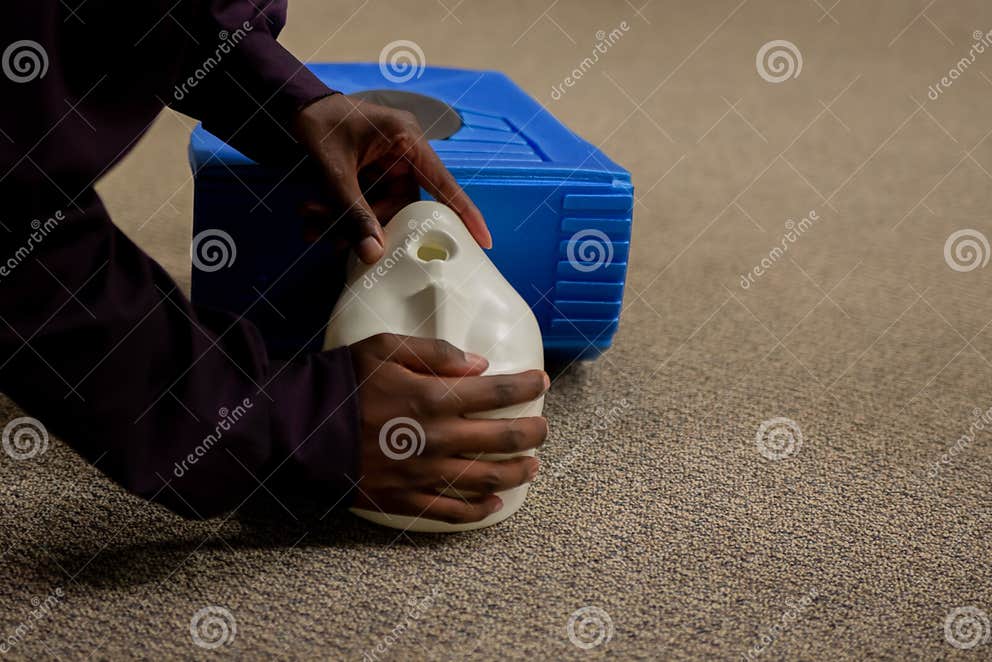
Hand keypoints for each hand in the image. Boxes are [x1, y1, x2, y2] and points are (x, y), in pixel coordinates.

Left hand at [291, 94, 490, 262]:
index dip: (465, 213)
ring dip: (348, 221)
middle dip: (370, 225)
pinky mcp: (372, 171)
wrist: (290, 103)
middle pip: (403, 205)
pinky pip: (367, 201)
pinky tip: (314, 219)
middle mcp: (404, 152)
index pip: (443, 183)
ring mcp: (388, 162)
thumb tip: (373, 254)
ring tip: (312, 224)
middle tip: (335, 241)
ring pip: (381, 208)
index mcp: (406, 140)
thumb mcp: (333, 171)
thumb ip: (353, 212)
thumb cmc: (316, 123)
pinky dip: (343, 213)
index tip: (484, 240)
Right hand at [348, 333, 548, 524]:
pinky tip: (495, 505)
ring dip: (516, 473)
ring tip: (532, 466)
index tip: (540, 382)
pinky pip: (452, 512)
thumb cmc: (343, 380)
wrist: (299, 426)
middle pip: (502, 439)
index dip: (525, 387)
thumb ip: (437, 354)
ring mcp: (423, 474)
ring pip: (487, 479)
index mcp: (434, 398)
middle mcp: (437, 439)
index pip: (497, 393)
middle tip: (543, 430)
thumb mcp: (386, 348)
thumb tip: (479, 365)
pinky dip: (479, 511)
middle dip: (532, 434)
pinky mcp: (405, 499)